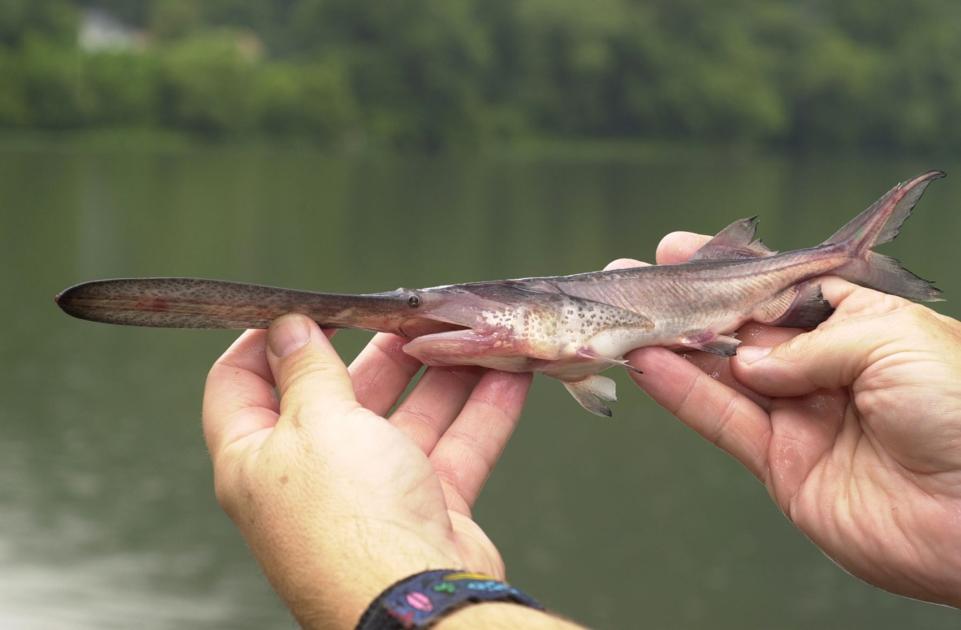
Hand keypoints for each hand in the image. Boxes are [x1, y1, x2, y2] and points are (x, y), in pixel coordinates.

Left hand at [202, 315, 530, 627]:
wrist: (418, 602)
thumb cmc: (348, 517)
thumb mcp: (316, 423)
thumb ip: (307, 371)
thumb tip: (287, 328)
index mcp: (256, 456)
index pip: (240, 382)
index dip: (266, 338)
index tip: (305, 306)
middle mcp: (311, 475)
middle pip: (337, 395)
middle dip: (375, 352)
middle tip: (406, 314)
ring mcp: (372, 492)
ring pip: (405, 418)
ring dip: (439, 376)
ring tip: (464, 333)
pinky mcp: (426, 508)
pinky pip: (453, 449)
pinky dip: (481, 413)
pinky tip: (508, 375)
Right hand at [612, 233, 960, 606]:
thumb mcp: (892, 341)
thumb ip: (808, 345)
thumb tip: (748, 361)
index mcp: (861, 326)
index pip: (782, 288)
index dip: (732, 269)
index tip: (681, 250)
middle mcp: (824, 368)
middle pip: (742, 329)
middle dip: (688, 303)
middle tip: (636, 280)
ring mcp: (800, 417)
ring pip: (722, 374)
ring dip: (672, 346)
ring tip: (626, 321)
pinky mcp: (783, 465)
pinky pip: (723, 421)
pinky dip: (683, 394)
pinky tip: (649, 366)